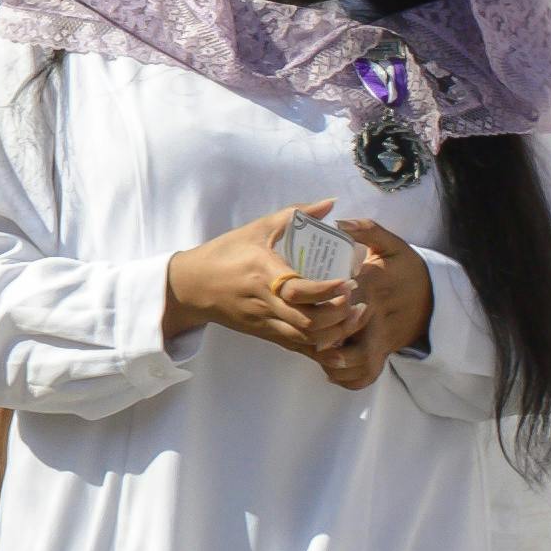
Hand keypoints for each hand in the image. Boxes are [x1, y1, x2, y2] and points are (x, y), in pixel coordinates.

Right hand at [163, 203, 346, 354]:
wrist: (192, 286)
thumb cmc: (226, 252)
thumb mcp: (257, 228)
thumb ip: (296, 214)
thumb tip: (331, 203)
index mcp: (262, 273)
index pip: (298, 290)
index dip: (327, 291)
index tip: (348, 282)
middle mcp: (264, 302)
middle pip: (307, 321)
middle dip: (338, 316)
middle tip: (358, 302)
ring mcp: (264, 322)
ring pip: (305, 339)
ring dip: (334, 333)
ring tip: (354, 317)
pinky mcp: (265, 334)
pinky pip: (297, 347)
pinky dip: (320, 347)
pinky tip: (339, 337)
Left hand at [299, 216, 434, 388]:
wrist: (434, 299)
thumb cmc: (405, 269)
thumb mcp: (392, 245)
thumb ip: (368, 229)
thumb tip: (339, 220)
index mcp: (375, 286)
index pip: (350, 294)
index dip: (329, 298)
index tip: (308, 295)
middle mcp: (377, 316)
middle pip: (350, 331)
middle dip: (327, 334)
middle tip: (306, 329)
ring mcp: (381, 338)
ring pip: (359, 360)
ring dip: (336, 361)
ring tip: (318, 353)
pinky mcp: (382, 353)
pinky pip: (366, 375)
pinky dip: (348, 377)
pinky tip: (329, 368)